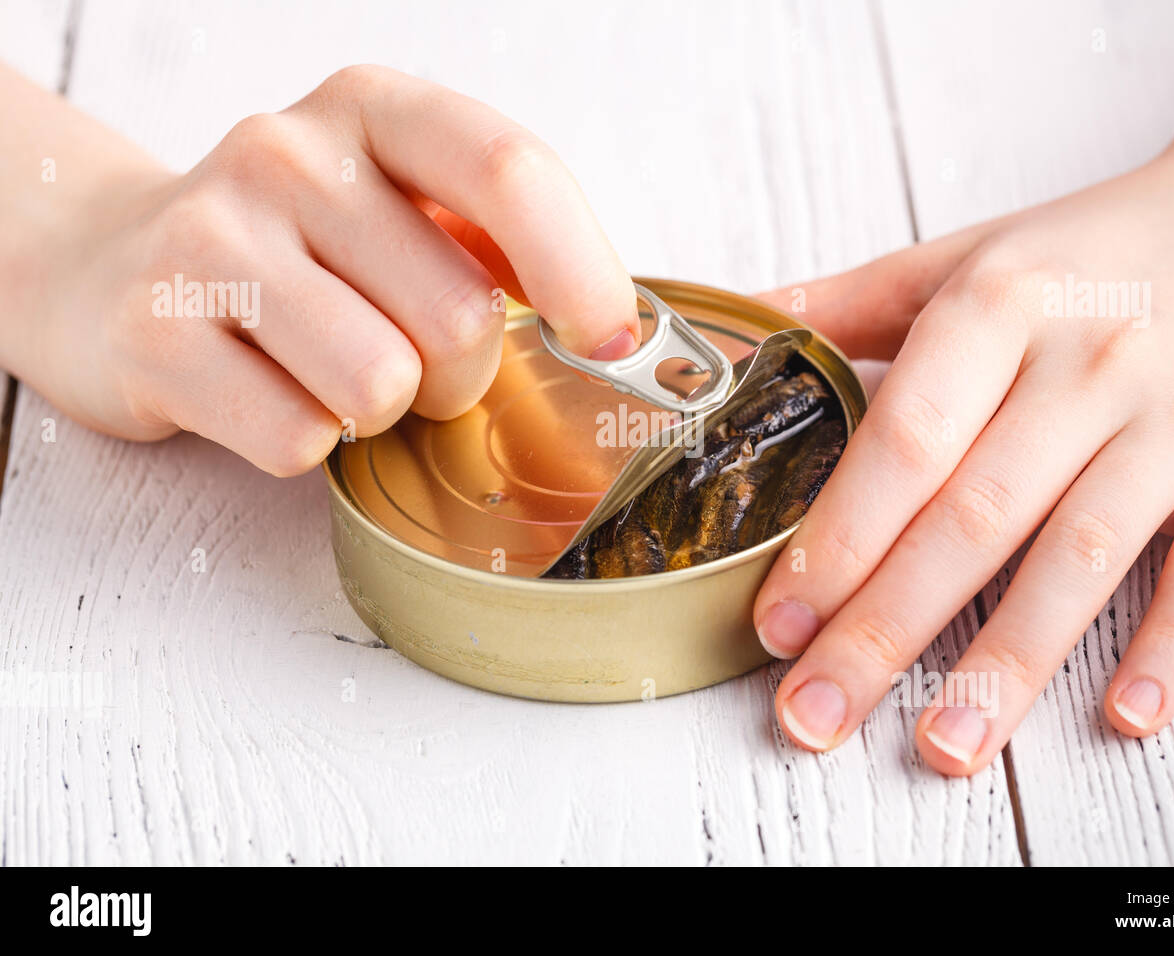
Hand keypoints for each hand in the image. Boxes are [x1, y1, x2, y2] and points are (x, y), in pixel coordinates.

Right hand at [0, 64, 637, 474]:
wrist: (113, 270)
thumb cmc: (297, 252)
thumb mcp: (399, 204)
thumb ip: (497, 238)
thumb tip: (613, 325)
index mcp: (372, 110)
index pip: (508, 171)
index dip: (582, 271)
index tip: (610, 342)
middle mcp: (287, 154)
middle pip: (458, 314)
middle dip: (459, 372)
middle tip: (408, 360)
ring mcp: (210, 240)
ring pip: (380, 385)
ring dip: (381, 412)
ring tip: (332, 374)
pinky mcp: (155, 332)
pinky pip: (299, 438)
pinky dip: (305, 444)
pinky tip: (268, 394)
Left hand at [752, 25, 1173, 772]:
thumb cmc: (1095, 251)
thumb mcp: (971, 255)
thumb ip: (853, 301)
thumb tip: (740, 334)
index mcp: (1000, 303)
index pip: (906, 440)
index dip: (839, 539)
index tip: (780, 623)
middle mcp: (1089, 362)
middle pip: (973, 518)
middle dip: (885, 628)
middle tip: (816, 713)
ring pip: (1081, 557)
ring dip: (1006, 662)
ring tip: (940, 746)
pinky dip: (1173, 644)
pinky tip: (1123, 716)